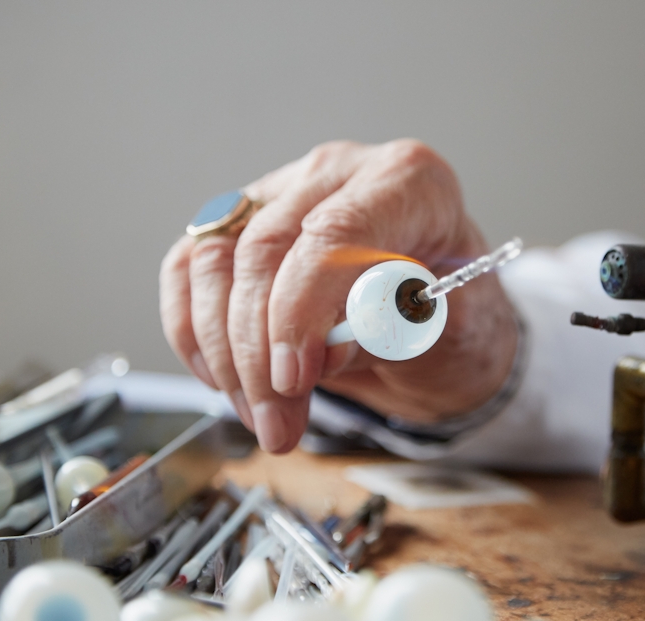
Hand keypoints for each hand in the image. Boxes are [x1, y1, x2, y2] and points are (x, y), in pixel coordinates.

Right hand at [160, 140, 517, 452]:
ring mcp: (284, 193)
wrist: (444, 326)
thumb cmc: (455, 321)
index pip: (336, 232)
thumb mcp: (453, 331)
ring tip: (263, 417)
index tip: (294, 376)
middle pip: (266, 249)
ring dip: (226, 354)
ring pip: (215, 261)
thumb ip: (396, 328)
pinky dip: (194, 331)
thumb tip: (325, 347)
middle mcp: (340, 174)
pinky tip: (224, 379)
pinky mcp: (242, 224)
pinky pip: (189, 268)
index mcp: (410, 182)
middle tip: (278, 422)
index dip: (302, 308)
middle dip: (259, 352)